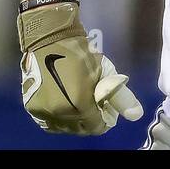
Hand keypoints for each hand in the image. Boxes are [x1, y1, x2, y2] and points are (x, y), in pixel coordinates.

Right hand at [18, 2, 143, 134]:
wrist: (49, 39)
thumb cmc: (80, 54)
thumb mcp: (105, 73)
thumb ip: (121, 97)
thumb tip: (137, 115)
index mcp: (79, 105)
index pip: (95, 126)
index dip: (105, 120)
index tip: (107, 110)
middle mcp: (59, 113)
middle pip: (79, 129)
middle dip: (89, 121)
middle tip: (94, 107)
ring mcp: (43, 111)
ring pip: (63, 127)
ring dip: (73, 122)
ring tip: (80, 107)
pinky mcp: (32, 107)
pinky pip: (48, 122)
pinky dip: (58, 119)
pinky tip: (65, 108)